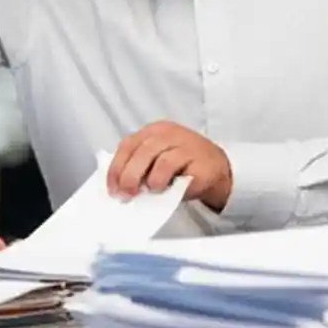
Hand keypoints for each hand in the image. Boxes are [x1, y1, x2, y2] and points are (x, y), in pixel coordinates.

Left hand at [107, 121, 232, 210]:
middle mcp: (168, 134)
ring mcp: (185, 144)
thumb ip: (139, 167)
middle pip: (141, 151)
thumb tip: (119, 188)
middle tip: (126, 195)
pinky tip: (168, 190)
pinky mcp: (199, 159)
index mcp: (152, 132)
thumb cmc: (181, 167)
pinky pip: (181, 172)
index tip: (112, 189)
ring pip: (160, 159)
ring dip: (150, 180)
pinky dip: (169, 182)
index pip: (128, 145)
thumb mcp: (156, 162)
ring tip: (151, 191)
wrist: (215, 169)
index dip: (116, 168)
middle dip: (129, 175)